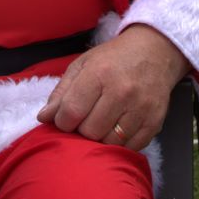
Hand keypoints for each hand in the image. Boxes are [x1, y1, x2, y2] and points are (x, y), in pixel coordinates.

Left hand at [35, 25, 189, 150]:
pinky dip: (120, 143)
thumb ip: (61, 92)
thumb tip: (43, 118)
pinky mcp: (154, 121)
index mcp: (99, 74)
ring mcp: (141, 108)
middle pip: (90, 131)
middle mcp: (121, 91)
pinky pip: (130, 147)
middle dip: (81, 131)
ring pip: (109, 143)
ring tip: (100, 124)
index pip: (71, 112)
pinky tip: (117, 129)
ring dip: (100, 138)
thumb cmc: (113, 59)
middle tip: (84, 120)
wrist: (155, 51)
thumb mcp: (82, 66)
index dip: (62, 122)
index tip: (65, 119)